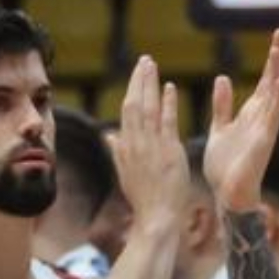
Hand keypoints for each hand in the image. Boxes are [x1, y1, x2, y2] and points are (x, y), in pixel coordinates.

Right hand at [110, 56, 188, 232]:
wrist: (156, 218)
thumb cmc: (144, 198)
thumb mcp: (126, 172)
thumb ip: (118, 150)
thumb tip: (108, 134)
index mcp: (125, 147)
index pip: (126, 112)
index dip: (132, 91)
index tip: (137, 74)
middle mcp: (135, 144)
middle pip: (134, 104)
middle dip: (139, 80)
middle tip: (145, 60)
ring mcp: (151, 147)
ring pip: (148, 109)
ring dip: (150, 85)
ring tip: (152, 65)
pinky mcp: (168, 152)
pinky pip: (167, 122)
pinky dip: (168, 104)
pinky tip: (169, 87)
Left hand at [203, 29, 278, 212]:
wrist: (226, 194)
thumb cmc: (223, 166)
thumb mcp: (219, 128)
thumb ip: (222, 105)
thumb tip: (223, 78)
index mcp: (250, 114)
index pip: (263, 82)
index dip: (270, 61)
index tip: (276, 39)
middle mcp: (260, 118)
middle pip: (271, 82)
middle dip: (276, 58)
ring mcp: (262, 129)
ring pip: (272, 94)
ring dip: (275, 71)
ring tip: (278, 48)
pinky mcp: (261, 141)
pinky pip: (269, 117)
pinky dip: (274, 99)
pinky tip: (277, 81)